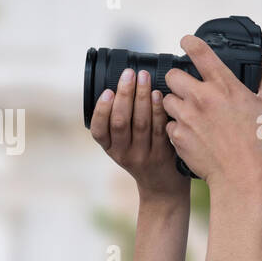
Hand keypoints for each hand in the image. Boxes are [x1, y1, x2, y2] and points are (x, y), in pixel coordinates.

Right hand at [89, 67, 189, 201]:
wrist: (163, 187)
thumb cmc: (142, 157)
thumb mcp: (123, 146)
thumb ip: (119, 123)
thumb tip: (121, 86)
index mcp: (110, 149)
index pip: (98, 130)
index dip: (101, 110)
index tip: (107, 91)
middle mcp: (124, 154)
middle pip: (121, 122)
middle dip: (125, 94)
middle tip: (129, 73)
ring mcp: (144, 156)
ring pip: (141, 123)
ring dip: (142, 97)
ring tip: (143, 77)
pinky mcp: (162, 155)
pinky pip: (159, 129)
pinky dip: (158, 110)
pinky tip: (158, 95)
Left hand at [162, 34, 261, 202]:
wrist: (242, 177)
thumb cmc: (259, 143)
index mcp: (224, 86)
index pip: (198, 51)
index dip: (189, 42)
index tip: (187, 42)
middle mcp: (202, 97)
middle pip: (172, 74)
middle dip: (179, 80)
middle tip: (189, 89)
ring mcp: (187, 117)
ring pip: (167, 100)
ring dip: (176, 104)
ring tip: (192, 115)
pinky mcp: (178, 136)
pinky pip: (169, 125)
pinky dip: (177, 128)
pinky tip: (193, 135)